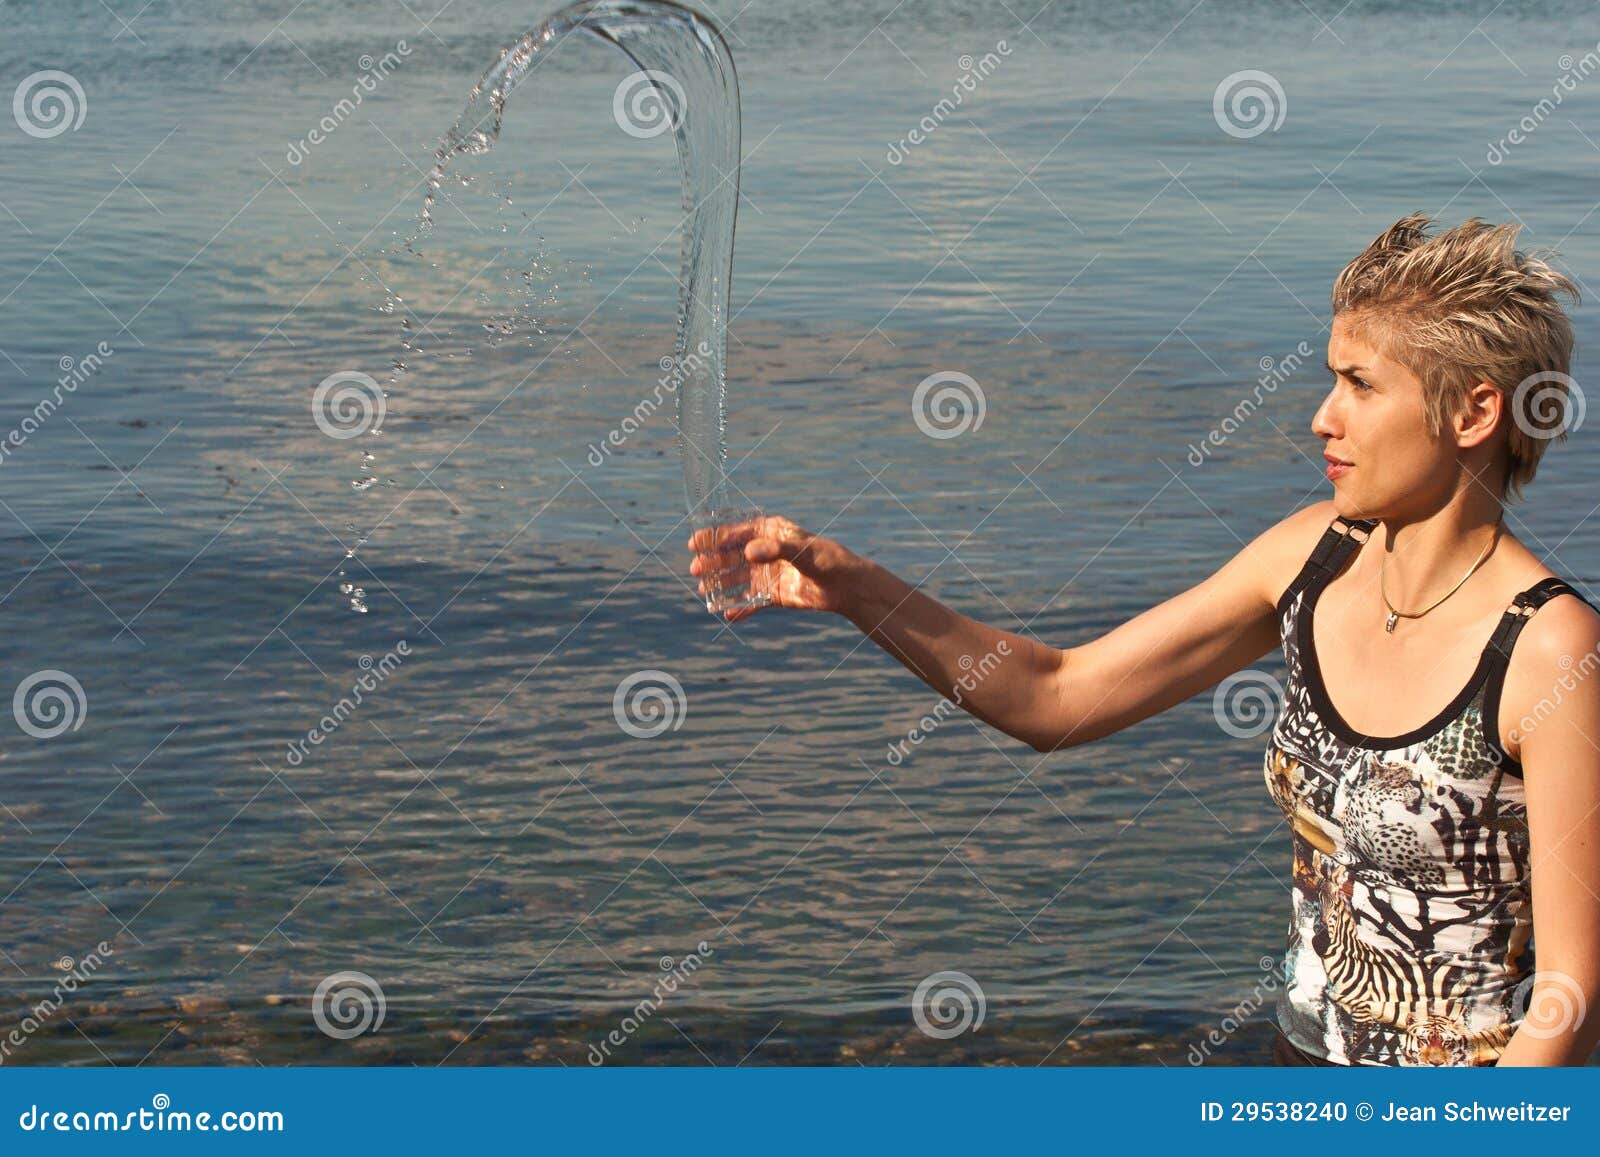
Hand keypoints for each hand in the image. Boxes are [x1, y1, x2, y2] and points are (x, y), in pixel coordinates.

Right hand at [686, 514, 856, 621]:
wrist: (847, 587)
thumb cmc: (828, 560)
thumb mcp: (802, 551)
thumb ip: (775, 550)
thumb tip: (747, 552)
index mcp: (772, 532)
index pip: (737, 533)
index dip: (715, 538)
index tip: (695, 543)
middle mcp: (767, 552)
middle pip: (733, 556)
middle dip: (712, 562)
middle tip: (694, 569)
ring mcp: (769, 574)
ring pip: (738, 579)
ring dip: (721, 584)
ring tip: (703, 591)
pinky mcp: (774, 595)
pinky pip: (752, 602)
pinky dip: (739, 608)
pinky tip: (725, 614)